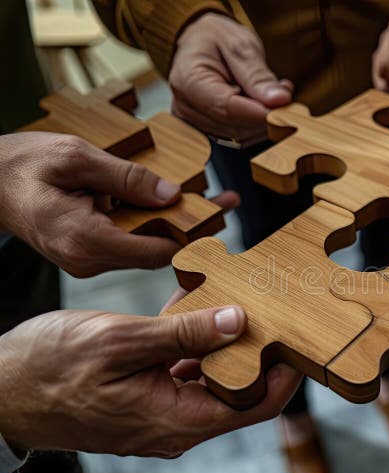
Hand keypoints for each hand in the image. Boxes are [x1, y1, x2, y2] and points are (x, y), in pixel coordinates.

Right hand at [0, 132, 237, 276]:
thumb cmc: (21, 165)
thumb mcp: (76, 157)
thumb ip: (126, 177)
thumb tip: (172, 194)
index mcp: (85, 239)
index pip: (156, 250)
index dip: (191, 234)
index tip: (219, 214)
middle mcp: (88, 259)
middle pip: (156, 251)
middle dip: (192, 228)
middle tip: (227, 203)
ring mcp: (86, 260)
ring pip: (144, 247)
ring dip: (174, 224)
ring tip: (214, 201)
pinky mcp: (86, 253)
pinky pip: (128, 241)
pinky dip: (150, 223)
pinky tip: (172, 203)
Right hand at [0, 306, 300, 456]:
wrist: (1, 388)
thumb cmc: (48, 368)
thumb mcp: (120, 341)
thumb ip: (183, 334)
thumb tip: (238, 321)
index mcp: (177, 420)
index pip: (255, 405)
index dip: (284, 372)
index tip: (298, 336)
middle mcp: (176, 425)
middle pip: (240, 392)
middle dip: (260, 353)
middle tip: (275, 311)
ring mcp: (162, 414)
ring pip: (214, 381)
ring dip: (227, 346)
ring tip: (241, 304)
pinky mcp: (148, 400)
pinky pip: (186, 375)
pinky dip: (197, 347)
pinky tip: (198, 312)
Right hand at [170, 13, 292, 144]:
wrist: (198, 42)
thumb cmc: (216, 39)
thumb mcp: (239, 44)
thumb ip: (257, 74)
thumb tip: (280, 100)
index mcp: (188, 82)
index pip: (228, 109)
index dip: (261, 113)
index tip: (287, 105)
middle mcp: (186, 108)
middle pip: (236, 126)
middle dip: (267, 114)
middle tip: (285, 91)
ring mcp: (195, 123)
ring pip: (242, 136)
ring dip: (266, 119)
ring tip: (274, 91)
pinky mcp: (208, 131)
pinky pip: (241, 137)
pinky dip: (259, 123)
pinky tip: (264, 102)